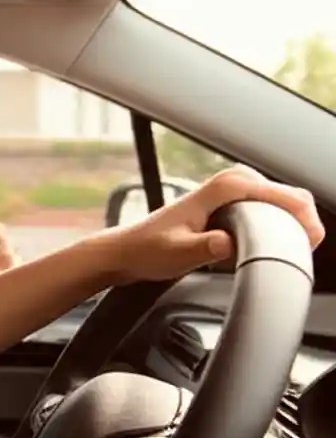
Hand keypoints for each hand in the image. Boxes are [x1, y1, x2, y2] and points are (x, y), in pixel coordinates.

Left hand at [112, 165, 324, 282]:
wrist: (129, 250)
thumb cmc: (148, 249)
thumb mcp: (177, 254)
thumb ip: (205, 248)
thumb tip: (228, 243)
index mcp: (224, 187)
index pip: (282, 195)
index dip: (302, 219)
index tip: (308, 242)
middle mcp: (233, 181)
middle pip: (291, 197)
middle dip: (301, 225)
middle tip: (298, 256)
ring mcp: (236, 191)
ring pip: (284, 205)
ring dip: (291, 229)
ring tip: (283, 256)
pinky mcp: (236, 203)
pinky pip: (272, 212)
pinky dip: (279, 230)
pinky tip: (269, 250)